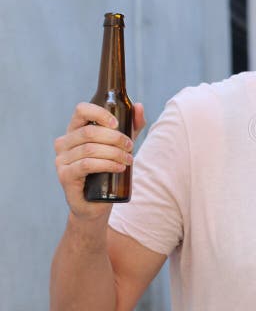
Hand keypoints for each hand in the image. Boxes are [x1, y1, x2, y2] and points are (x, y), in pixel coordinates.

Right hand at [54, 102, 145, 220]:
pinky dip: (107, 164)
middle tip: (130, 147)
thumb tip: (139, 106)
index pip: (81, 110)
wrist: (96, 204)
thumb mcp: (122, 145)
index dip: (100, 113)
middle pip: (89, 131)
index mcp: (75, 131)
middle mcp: (64, 143)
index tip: (117, 124)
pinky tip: (119, 167)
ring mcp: (61, 160)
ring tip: (129, 160)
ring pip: (90, 149)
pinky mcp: (65, 175)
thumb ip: (131, 126)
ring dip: (114, 153)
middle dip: (115, 138)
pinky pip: (87, 164)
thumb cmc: (107, 170)